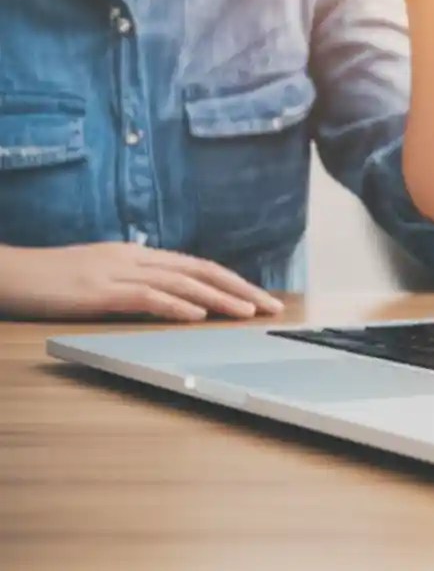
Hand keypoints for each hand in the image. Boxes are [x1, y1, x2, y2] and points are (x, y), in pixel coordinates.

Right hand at [0, 243, 284, 322]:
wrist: (7, 273)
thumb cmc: (51, 281)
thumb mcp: (101, 279)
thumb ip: (135, 285)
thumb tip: (170, 300)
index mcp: (137, 256)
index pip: (198, 265)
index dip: (233, 281)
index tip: (260, 298)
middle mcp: (134, 258)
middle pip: (200, 270)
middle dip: (240, 288)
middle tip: (270, 307)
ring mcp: (116, 272)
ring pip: (181, 281)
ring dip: (219, 298)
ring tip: (247, 312)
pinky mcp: (97, 291)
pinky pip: (144, 296)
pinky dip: (175, 304)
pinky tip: (197, 315)